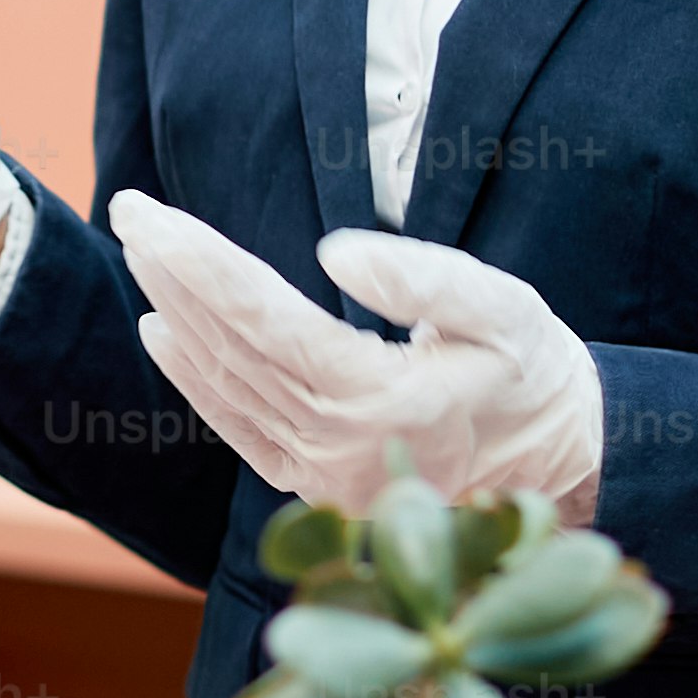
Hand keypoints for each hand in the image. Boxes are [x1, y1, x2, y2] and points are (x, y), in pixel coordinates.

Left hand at [106, 193, 605, 519]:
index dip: (199, 261)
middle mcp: (337, 447)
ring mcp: (322, 476)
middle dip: (173, 273)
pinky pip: (240, 428)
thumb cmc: (537, 374)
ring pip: (226, 385)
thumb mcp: (503, 309)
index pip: (263, 319)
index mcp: (380, 400)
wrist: (568, 462)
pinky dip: (195, 380)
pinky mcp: (318, 489)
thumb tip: (334, 252)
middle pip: (230, 346)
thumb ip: (426, 277)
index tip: (149, 212)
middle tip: (129, 208)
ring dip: (178, 315)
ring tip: (143, 253)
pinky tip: (164, 333)